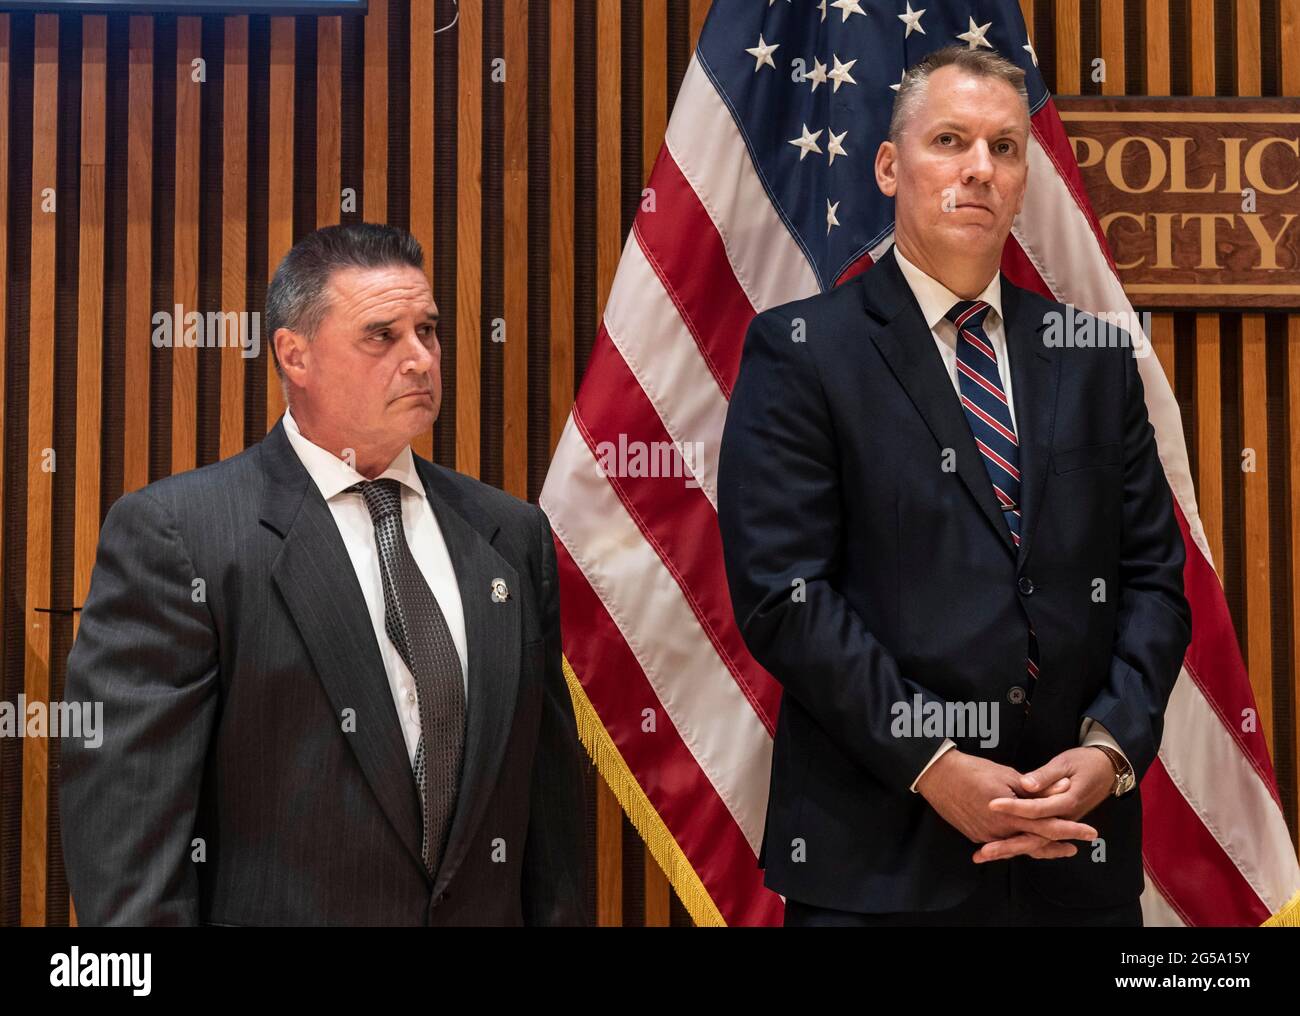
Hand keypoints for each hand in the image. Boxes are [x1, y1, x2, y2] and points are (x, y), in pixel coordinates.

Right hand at [916, 749, 1097, 858]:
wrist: (937, 775)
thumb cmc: (973, 770)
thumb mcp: (1008, 775)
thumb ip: (1036, 787)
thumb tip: (1063, 789)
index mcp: (1010, 815)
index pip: (1048, 825)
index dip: (1071, 829)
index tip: (1090, 832)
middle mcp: (999, 831)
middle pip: (1036, 843)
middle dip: (1058, 845)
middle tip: (1078, 847)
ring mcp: (986, 836)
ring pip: (1020, 846)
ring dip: (1040, 847)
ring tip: (1059, 848)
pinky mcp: (976, 835)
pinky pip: (1003, 843)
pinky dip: (1019, 843)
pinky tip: (1027, 842)